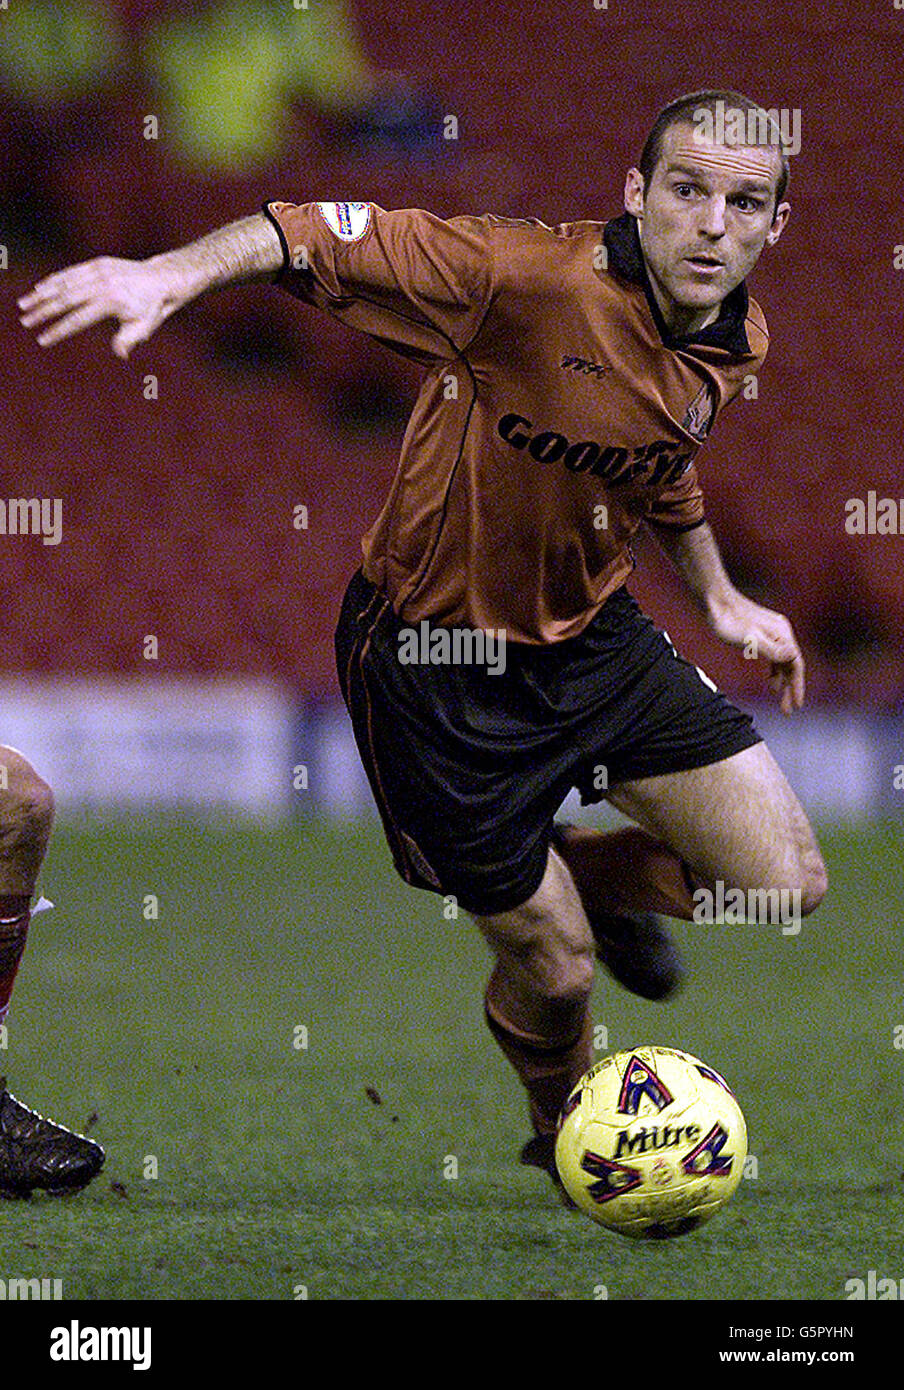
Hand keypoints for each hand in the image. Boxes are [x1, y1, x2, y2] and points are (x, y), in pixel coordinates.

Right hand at [18, 255, 180, 359]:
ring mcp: (98, 271)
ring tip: (24, 305)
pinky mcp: (98, 263)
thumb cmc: (152, 308)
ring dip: (41, 294)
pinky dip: (54, 280)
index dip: (58, 331)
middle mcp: (101, 283)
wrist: (162, 279)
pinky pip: (71, 272)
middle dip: (42, 312)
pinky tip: (40, 288)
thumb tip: (121, 354)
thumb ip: (128, 340)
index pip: (77, 319)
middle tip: (25, 322)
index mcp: (110, 301)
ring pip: (63, 283)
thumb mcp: (144, 327)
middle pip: (64, 299)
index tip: (43, 340)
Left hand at [706, 590, 804, 714]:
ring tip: (780, 699)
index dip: (797, 686)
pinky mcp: (761, 633)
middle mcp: (781, 632)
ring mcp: (772, 632)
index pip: (796, 665)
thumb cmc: (728, 621)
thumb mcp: (749, 639)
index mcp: (782, 634)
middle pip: (791, 665)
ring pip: (782, 661)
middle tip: (788, 710)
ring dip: (782, 681)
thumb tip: (793, 657)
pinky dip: (774, 670)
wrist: (715, 602)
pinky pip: (774, 656)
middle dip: (790, 688)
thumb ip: (772, 650)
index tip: (796, 705)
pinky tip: (771, 681)